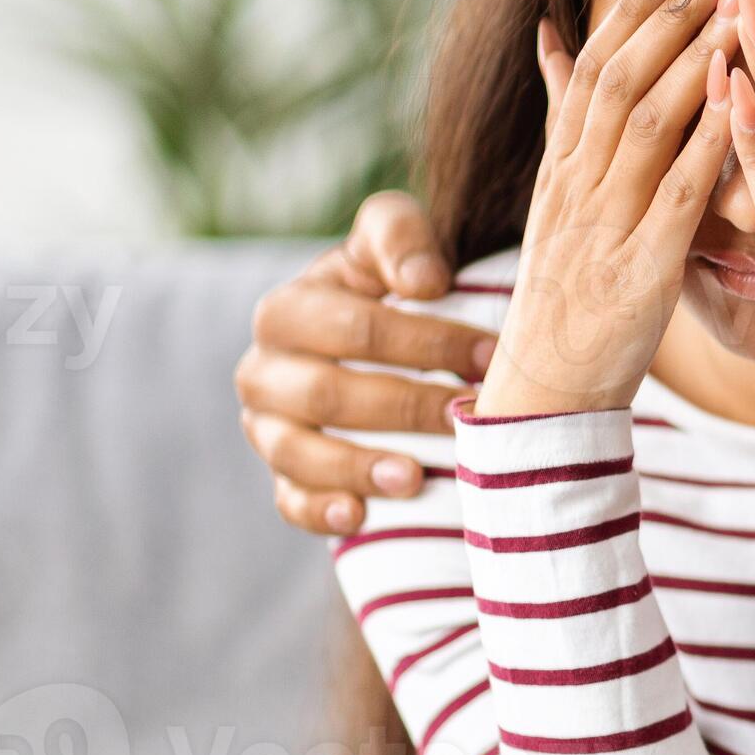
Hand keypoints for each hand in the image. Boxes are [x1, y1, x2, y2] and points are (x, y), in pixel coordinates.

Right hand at [237, 192, 492, 532]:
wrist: (371, 335)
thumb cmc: (387, 281)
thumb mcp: (390, 240)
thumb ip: (399, 238)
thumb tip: (426, 281)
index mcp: (287, 312)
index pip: (354, 329)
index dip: (425, 341)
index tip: (489, 355)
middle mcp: (264, 371)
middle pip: (325, 395)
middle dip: (402, 407)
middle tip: (466, 417)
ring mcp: (268, 428)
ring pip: (298, 453)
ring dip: (357, 467)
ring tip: (415, 477)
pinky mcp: (283, 476)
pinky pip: (290, 501)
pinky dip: (320, 511)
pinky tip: (359, 517)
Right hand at [478, 0, 746, 416]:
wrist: (546, 390)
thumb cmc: (571, 291)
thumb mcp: (560, 196)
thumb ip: (565, 118)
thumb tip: (551, 34)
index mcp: (564, 160)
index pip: (601, 59)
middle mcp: (578, 178)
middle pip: (626, 72)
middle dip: (679, 5)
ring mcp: (603, 220)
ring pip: (647, 118)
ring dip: (698, 52)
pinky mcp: (637, 268)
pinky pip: (675, 192)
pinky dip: (708, 140)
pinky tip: (743, 95)